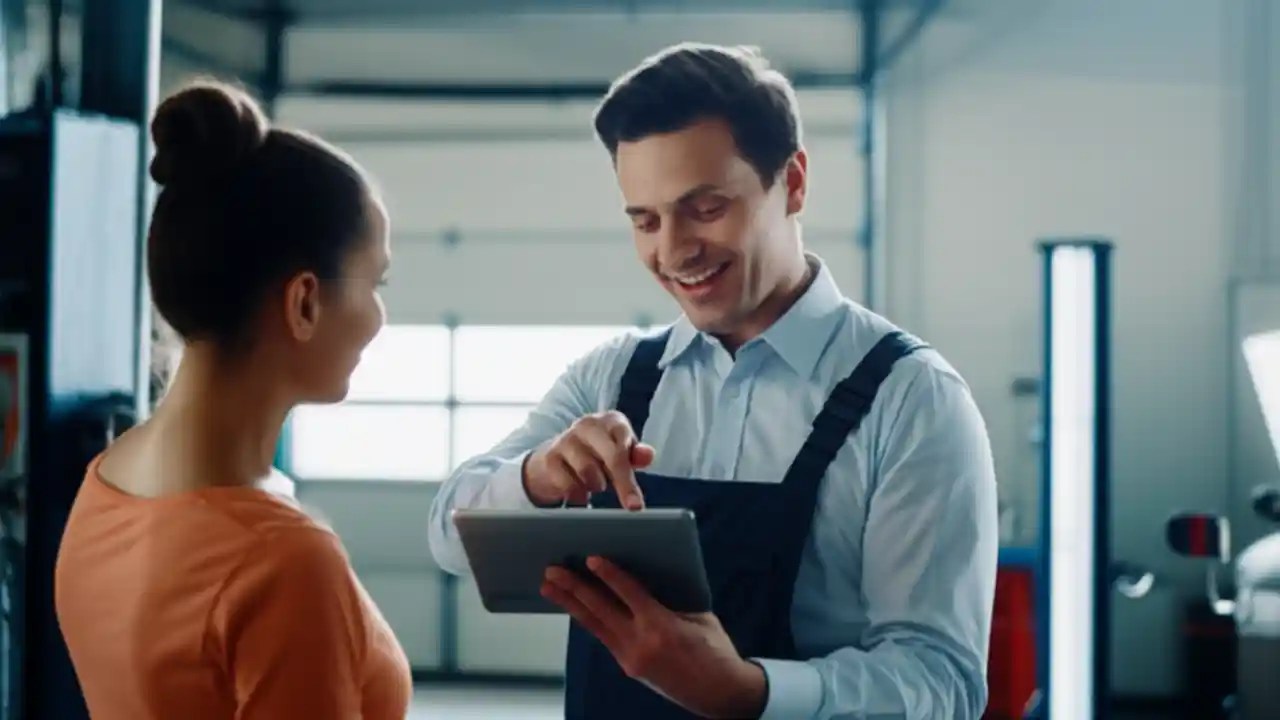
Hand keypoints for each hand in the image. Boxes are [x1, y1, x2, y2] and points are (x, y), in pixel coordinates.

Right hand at [523, 411, 654, 509]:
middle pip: (612, 456)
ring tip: (595, 484)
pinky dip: (576, 494)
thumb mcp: (620, 453)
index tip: (637, 504)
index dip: (632, 475)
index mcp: (610, 421)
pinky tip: (579, 492)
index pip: (626, 445)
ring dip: (595, 485)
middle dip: (623, 484)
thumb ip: (636, 455)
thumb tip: (648, 455)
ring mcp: (567, 439)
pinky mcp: (549, 456)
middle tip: (632, 507)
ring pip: (588, 471)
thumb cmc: (595, 455)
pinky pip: (568, 484)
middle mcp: (588, 424)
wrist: (554, 459)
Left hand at [542, 557, 766, 718]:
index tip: (591, 558)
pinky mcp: (629, 667)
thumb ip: (670, 599)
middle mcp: (640, 644)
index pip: (628, 594)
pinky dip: (589, 620)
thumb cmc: (715, 650)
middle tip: (552, 570)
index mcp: (661, 627)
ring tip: (549, 587)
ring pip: (594, 626)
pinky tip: (576, 607)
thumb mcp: (697, 617)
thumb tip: (647, 575)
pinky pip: (604, 637)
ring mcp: (631, 659)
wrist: (720, 693)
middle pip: (599, 610)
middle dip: (573, 588)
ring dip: (570, 604)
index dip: (609, 575)